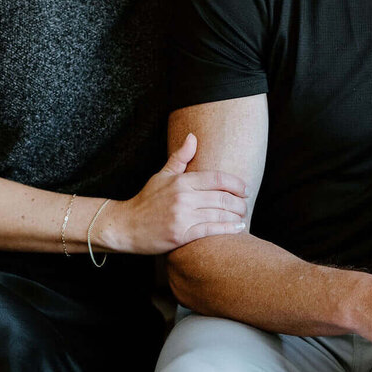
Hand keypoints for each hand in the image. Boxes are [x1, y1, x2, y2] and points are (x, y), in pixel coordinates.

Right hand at [101, 134, 247, 254]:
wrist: (126, 226)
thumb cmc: (146, 200)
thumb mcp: (162, 175)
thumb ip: (180, 157)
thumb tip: (193, 137)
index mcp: (181, 181)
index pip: (217, 178)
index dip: (236, 183)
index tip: (245, 189)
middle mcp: (183, 197)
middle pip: (222, 197)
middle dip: (239, 202)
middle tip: (245, 205)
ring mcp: (182, 217)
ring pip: (219, 214)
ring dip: (236, 216)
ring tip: (243, 216)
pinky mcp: (180, 235)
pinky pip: (210, 230)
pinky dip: (228, 229)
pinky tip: (238, 228)